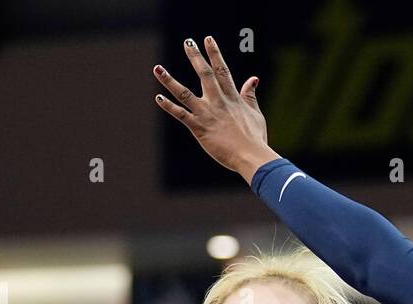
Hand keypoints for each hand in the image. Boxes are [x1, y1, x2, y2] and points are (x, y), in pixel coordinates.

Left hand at [153, 36, 279, 182]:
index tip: (208, 39)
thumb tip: (253, 79)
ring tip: (157, 68)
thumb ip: (250, 95)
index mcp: (232, 98)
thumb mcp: (255, 114)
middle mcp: (218, 102)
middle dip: (195, 57)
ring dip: (169, 80)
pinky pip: (180, 115)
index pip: (222, 70)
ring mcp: (207, 114)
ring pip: (184, 93)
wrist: (251, 156)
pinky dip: (168, 106)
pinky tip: (158, 98)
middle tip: (187, 42)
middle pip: (205, 74)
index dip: (214, 53)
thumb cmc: (255, 138)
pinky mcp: (199, 128)